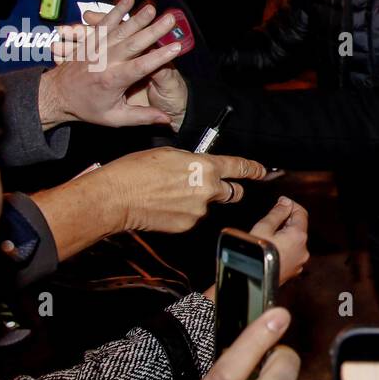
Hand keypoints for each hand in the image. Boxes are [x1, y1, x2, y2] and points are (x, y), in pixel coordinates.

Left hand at [40, 0, 184, 130]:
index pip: (141, 66)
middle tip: (170, 19)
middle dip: (153, 30)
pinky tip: (129, 0)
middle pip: (133, 43)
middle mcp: (104, 61)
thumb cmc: (87, 108)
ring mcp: (96, 48)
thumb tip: (167, 120)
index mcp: (112, 80)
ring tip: (152, 8)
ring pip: (120, 30)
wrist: (57, 95)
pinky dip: (117, 10)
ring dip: (137, 18)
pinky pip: (105, 23)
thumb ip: (142, 117)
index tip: (176, 47)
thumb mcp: (115, 118)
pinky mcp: (91, 40)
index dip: (160, 56)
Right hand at [103, 148, 265, 232]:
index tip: (262, 171)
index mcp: (206, 167)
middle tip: (216, 187)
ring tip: (171, 194)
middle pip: (233, 192)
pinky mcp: (188, 225)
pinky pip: (193, 217)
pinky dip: (184, 212)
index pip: (240, 168)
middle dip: (229, 189)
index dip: (254, 169)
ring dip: (198, 200)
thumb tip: (198, 166)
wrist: (116, 198)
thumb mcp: (169, 154)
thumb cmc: (136, 171)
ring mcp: (199, 210)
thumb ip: (192, 161)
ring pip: (208, 205)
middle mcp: (209, 190)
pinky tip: (166, 206)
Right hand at [249, 195, 309, 283]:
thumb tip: (286, 203)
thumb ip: (277, 212)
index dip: (290, 205)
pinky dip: (284, 248)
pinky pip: (291, 254)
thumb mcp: (263, 227)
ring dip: (284, 235)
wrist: (252, 280)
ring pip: (295, 242)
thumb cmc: (255, 254)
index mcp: (298, 236)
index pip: (301, 213)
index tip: (280, 203)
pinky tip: (270, 249)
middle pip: (299, 228)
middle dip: (286, 221)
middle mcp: (303, 249)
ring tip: (267, 236)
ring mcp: (299, 262)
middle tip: (269, 220)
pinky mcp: (293, 271)